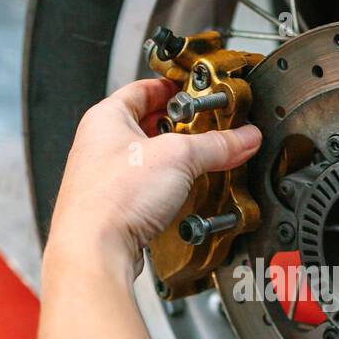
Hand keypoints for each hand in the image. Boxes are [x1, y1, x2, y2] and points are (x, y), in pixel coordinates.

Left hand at [45, 79, 261, 276]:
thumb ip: (216, 145)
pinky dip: (167, 189)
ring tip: (201, 163)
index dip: (174, 89)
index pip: (144, 88)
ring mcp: (105, 178)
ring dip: (176, 162)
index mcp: (105, 118)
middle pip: (150, 126)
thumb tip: (243, 137)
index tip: (198, 95)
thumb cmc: (112, 200)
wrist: (95, 251)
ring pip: (149, 160)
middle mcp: (100, 145)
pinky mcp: (115, 207)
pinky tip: (183, 195)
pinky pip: (146, 189)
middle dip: (182, 129)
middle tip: (207, 131)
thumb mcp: (179, 158)